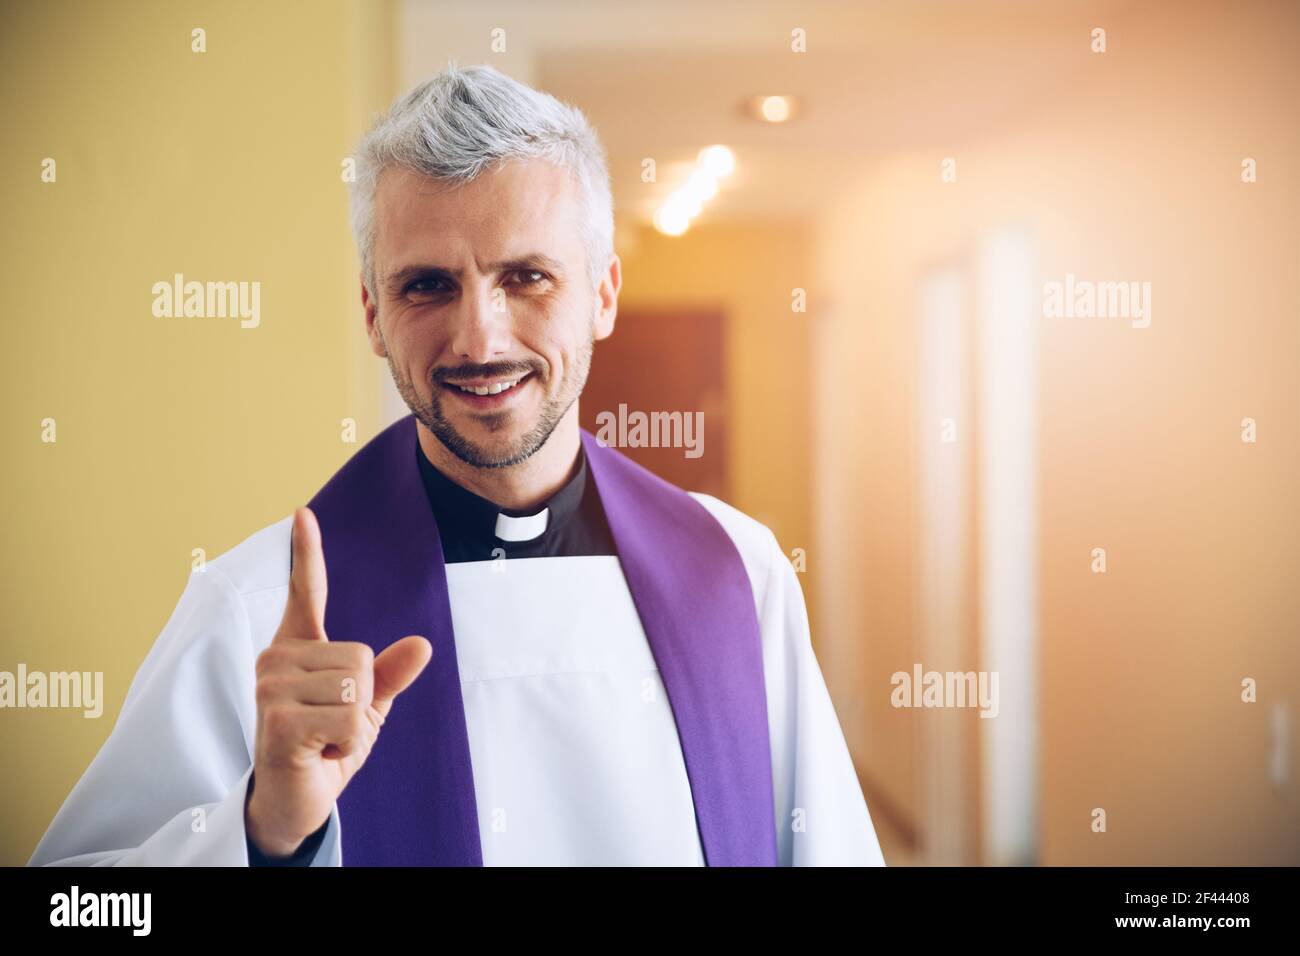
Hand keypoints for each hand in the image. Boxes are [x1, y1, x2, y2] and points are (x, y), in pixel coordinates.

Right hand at [244, 506, 431, 857]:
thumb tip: (423, 644)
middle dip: (363, 701)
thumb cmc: (323, 748)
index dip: (307, 552)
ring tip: (324, 740)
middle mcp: (275, 659)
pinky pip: (349, 719)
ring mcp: (271, 687)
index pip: (305, 593)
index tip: (302, 512)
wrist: (293, 802)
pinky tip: (318, 754)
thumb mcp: (366, 708)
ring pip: (358, 686)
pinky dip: (347, 745)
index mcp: (295, 649)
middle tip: (331, 727)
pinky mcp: (278, 719)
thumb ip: (389, 675)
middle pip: (361, 655)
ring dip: (354, 726)